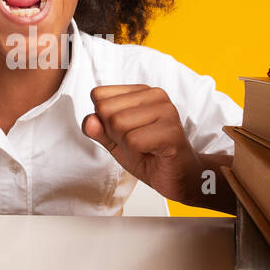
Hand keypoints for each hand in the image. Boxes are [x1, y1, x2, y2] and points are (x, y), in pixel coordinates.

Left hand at [82, 84, 215, 208]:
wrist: (180, 178)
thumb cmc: (150, 156)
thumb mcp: (116, 143)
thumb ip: (100, 130)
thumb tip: (89, 120)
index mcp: (141, 92)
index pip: (99, 95)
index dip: (104, 121)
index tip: (124, 133)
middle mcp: (156, 95)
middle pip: (106, 110)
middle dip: (114, 135)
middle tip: (136, 144)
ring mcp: (166, 111)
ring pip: (118, 125)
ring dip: (126, 145)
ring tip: (145, 148)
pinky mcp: (171, 132)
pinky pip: (133, 141)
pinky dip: (137, 153)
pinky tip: (153, 153)